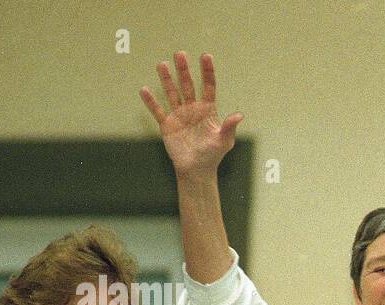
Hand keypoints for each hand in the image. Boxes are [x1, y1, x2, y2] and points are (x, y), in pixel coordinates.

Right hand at [140, 52, 242, 178]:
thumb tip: (240, 115)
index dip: (207, 72)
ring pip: (172, 93)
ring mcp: (179, 115)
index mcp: (208, 110)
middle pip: (188, 85)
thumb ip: (229, 127)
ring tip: (162, 64)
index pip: (208, 87)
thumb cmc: (213, 155)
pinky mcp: (167, 124)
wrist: (196, 170)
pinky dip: (151, 101)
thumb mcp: (224, 141)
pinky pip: (158, 110)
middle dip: (184, 70)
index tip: (206, 56)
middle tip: (180, 54)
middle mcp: (192, 109)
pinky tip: (145, 90)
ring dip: (167, 80)